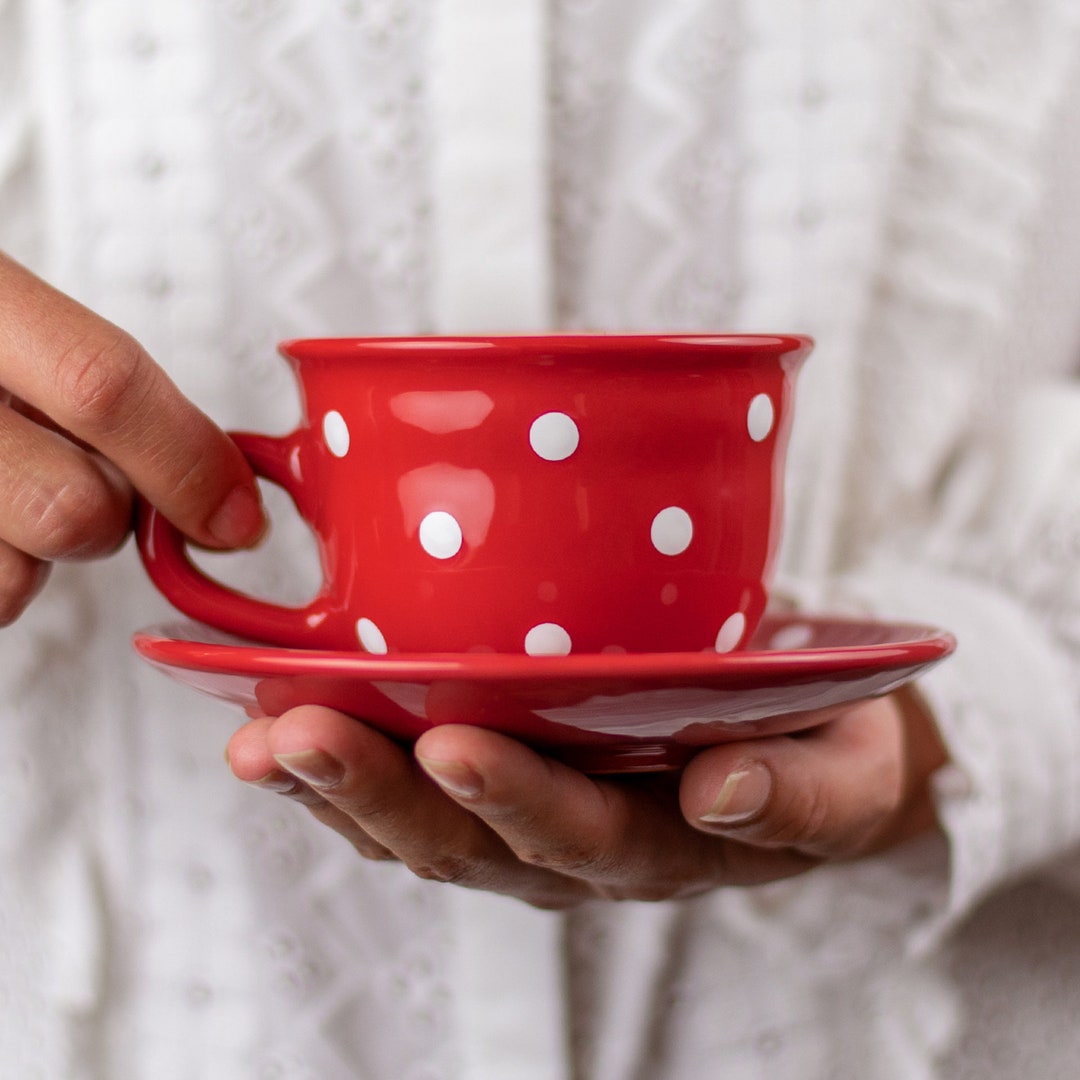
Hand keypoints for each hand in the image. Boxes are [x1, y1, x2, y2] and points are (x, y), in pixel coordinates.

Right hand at [0, 252, 265, 623]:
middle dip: (104, 521)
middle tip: (80, 490)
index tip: (235, 515)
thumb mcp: (4, 319)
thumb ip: (97, 388)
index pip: (106, 383)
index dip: (187, 459)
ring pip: (9, 582)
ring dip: (30, 560)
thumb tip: (220, 486)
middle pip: (72, 507)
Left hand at [226, 688, 946, 908]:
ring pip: (421, 826)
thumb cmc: (824, 735)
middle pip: (471, 845)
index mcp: (667, 844)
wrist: (804, 728)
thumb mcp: (848, 767)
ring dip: (337, 786)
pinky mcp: (501, 778)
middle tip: (301, 739)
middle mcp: (583, 843)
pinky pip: (410, 790)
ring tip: (262, 740)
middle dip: (383, 795)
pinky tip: (278, 726)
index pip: (585, 838)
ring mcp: (531, 817)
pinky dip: (343, 765)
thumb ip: (803, 794)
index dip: (518, 802)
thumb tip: (721, 791)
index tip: (453, 745)